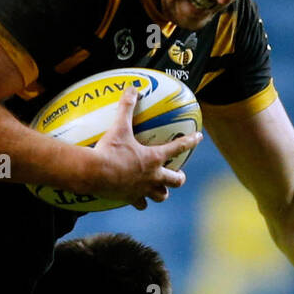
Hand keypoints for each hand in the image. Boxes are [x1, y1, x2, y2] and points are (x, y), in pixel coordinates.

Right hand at [72, 85, 201, 208]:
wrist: (94, 173)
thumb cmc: (109, 150)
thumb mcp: (119, 127)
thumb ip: (127, 107)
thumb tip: (132, 88)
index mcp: (154, 158)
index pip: (178, 148)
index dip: (191, 141)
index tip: (199, 137)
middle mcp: (153, 176)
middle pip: (176, 181)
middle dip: (179, 177)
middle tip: (179, 174)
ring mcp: (143, 190)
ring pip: (162, 195)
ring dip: (163, 192)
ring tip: (160, 188)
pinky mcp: (131, 198)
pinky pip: (141, 204)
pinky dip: (141, 202)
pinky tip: (138, 199)